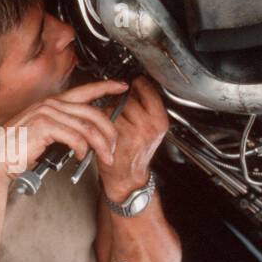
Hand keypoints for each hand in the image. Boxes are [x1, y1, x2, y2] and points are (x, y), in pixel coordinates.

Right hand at [0, 80, 129, 178]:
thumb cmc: (16, 149)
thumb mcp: (43, 133)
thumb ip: (62, 128)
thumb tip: (84, 136)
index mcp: (51, 103)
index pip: (84, 91)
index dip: (105, 87)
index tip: (121, 87)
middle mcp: (50, 104)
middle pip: (93, 112)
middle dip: (109, 131)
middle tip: (114, 147)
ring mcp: (47, 113)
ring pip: (88, 127)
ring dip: (101, 145)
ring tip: (105, 157)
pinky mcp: (45, 126)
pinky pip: (76, 137)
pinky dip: (83, 149)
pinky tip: (81, 156)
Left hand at [97, 76, 168, 200]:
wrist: (128, 177)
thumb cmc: (136, 153)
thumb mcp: (151, 129)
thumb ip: (146, 108)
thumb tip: (134, 83)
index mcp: (160, 121)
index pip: (148, 90)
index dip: (138, 85)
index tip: (133, 84)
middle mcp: (148, 126)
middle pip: (129, 98)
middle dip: (122, 101)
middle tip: (122, 110)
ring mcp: (132, 132)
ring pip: (115, 107)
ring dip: (110, 110)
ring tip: (115, 121)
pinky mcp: (116, 138)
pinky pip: (105, 118)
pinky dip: (102, 120)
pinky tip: (106, 129)